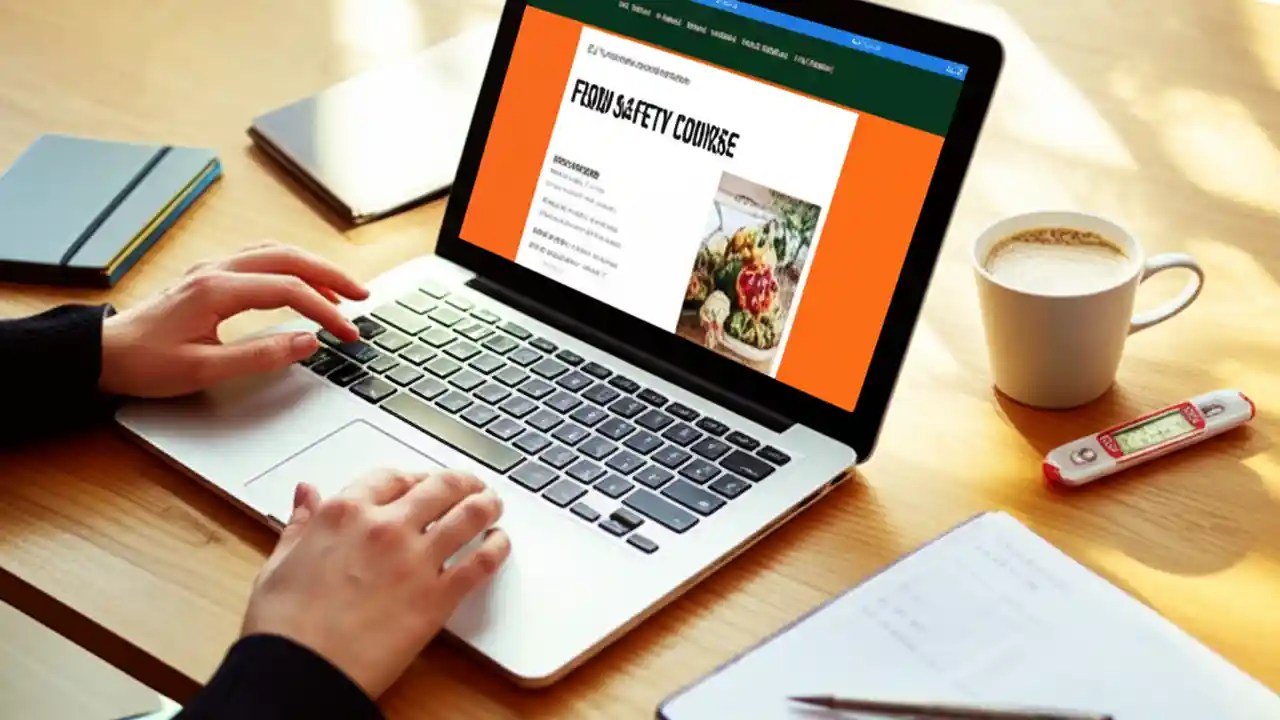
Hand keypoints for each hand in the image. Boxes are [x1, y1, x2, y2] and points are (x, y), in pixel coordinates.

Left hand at [99, 244, 368, 397]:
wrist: (102, 354)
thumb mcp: (204, 369)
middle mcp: (217, 270)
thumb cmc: (145, 363)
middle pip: (289, 258)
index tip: (348, 332)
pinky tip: (301, 281)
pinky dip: (290, 266)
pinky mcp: (208, 277)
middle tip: (363, 296)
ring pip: (275, 252)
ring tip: (340, 288)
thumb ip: (261, 356)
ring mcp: (212, 269)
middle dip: (331, 276)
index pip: (289, 290)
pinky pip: (259, 258)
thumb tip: (307, 342)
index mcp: (218, 290)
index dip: (326, 311)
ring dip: (312, 266)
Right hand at [242, 470, 510, 697]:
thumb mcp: (279, 564)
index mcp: (344, 514)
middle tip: (471, 486)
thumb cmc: (283, 628)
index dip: (413, 477)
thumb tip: (306, 494)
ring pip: (469, 515)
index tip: (420, 483)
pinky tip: (500, 543)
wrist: (300, 672)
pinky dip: (497, 547)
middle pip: (440, 487)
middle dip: (461, 483)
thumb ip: (300, 524)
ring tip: (492, 505)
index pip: (392, 477)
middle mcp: (385, 527)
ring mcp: (415, 560)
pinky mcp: (438, 597)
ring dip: (486, 505)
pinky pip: (481, 562)